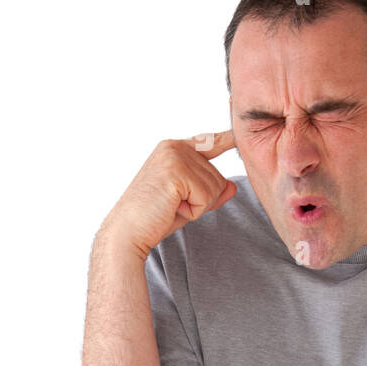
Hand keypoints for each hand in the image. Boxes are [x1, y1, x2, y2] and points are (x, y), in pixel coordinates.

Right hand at [101, 131, 237, 261]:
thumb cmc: (155, 217)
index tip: (239, 134)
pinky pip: (207, 196)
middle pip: (218, 177)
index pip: (210, 142)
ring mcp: (174, 157)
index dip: (227, 140)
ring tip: (171, 205)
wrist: (127, 232)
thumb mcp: (190, 201)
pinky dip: (195, 211)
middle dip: (203, 199)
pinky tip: (173, 208)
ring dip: (198, 206)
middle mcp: (175, 147)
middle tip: (174, 204)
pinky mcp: (176, 172)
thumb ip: (211, 191)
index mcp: (174, 149)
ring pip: (216, 188)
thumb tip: (232, 186)